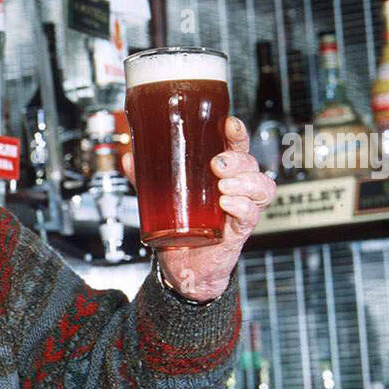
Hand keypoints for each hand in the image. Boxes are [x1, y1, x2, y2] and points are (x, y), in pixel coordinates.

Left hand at [122, 115, 275, 302]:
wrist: (184, 265)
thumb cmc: (180, 226)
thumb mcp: (161, 196)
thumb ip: (145, 178)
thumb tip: (127, 158)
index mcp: (222, 173)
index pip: (236, 147)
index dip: (237, 134)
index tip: (229, 124)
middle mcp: (236, 188)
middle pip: (250, 163)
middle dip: (237, 159)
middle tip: (217, 163)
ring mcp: (239, 209)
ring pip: (261, 187)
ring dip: (245, 182)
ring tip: (223, 186)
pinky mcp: (237, 232)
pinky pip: (251, 216)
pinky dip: (242, 207)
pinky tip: (228, 203)